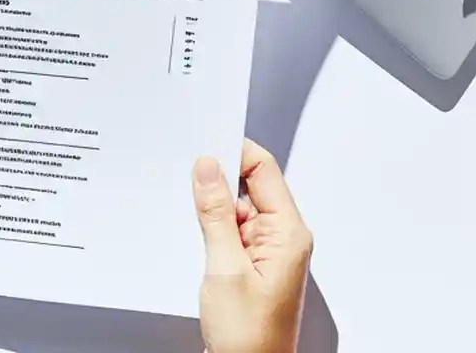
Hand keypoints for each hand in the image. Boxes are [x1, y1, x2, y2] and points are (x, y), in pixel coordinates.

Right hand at [192, 140, 313, 352]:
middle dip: (218, 180)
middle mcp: (284, 237)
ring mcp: (268, 251)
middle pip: (250, 186)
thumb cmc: (249, 337)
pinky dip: (212, 229)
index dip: (235, 150)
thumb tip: (208, 169)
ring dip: (212, 209)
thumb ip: (215, 215)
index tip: (204, 142)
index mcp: (288, 232)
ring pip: (237, 209)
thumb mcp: (224, 268)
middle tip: (186, 176)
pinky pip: (232, 232)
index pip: (264, 169)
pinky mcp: (253, 265)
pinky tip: (195, 236)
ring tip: (188, 216)